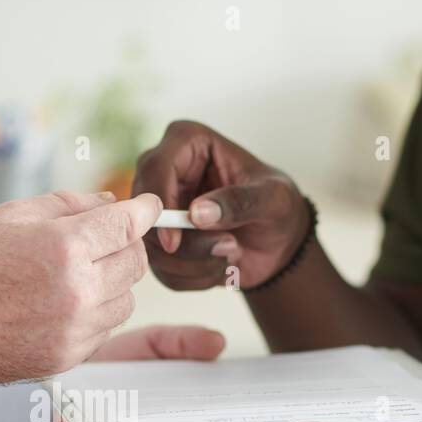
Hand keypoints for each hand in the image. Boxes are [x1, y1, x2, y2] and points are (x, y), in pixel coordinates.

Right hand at [0, 190, 160, 383]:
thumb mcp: (13, 215)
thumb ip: (70, 205)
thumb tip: (112, 203)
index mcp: (65, 249)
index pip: (128, 225)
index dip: (143, 211)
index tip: (148, 208)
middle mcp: (77, 293)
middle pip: (135, 264)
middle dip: (125, 247)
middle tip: (103, 241)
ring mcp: (74, 330)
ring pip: (126, 302)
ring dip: (111, 285)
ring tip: (74, 277)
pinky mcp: (67, 357)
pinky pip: (103, 331)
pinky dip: (93, 315)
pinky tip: (60, 305)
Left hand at [52, 324, 226, 421]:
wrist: (62, 398)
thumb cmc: (112, 372)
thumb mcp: (147, 344)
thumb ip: (179, 340)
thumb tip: (218, 342)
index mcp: (186, 405)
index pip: (222, 407)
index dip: (238, 399)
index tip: (252, 386)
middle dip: (218, 420)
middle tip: (229, 402)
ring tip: (188, 418)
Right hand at [132, 120, 306, 289]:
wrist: (277, 242)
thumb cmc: (276, 206)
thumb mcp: (272, 199)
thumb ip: (239, 202)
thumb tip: (198, 213)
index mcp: (187, 144)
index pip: (155, 168)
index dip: (159, 205)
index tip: (174, 241)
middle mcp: (164, 174)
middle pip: (144, 214)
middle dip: (184, 245)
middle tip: (229, 249)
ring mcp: (158, 211)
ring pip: (150, 248)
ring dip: (194, 264)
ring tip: (232, 253)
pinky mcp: (159, 243)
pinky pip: (162, 270)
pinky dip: (193, 277)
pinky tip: (219, 266)